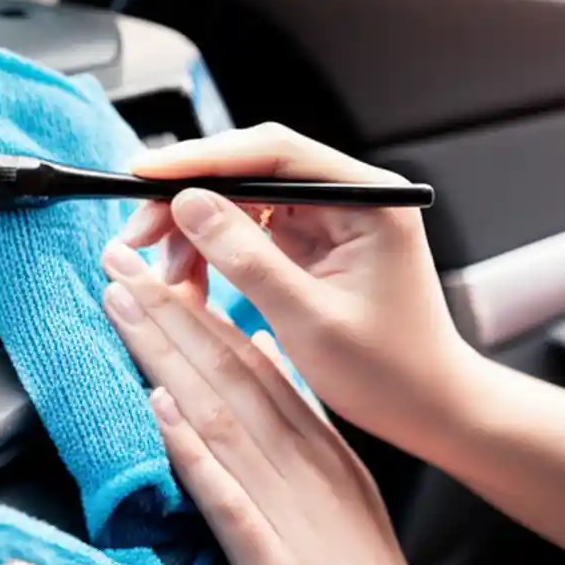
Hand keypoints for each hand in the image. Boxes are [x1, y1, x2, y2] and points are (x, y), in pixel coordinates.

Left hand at [100, 245, 436, 564]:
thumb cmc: (358, 563)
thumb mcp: (340, 476)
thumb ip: (298, 412)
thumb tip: (265, 350)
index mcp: (315, 444)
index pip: (248, 362)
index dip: (195, 310)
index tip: (152, 268)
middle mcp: (302, 465)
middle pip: (226, 374)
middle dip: (168, 311)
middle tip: (119, 260)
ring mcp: (289, 511)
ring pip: (220, 418)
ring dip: (166, 357)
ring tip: (124, 306)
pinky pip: (228, 501)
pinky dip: (193, 453)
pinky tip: (160, 410)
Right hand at [119, 123, 476, 443]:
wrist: (429, 409)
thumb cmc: (390, 372)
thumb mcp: (308, 318)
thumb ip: (247, 257)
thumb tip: (189, 203)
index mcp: (368, 200)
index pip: (274, 154)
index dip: (203, 159)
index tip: (146, 173)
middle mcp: (349, 198)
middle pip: (251, 171)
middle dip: (187, 198)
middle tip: (136, 231)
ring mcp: (329, 220)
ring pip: (241, 200)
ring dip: (193, 229)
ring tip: (164, 270)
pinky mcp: (311, 244)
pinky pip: (247, 231)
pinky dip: (210, 251)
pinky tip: (187, 277)